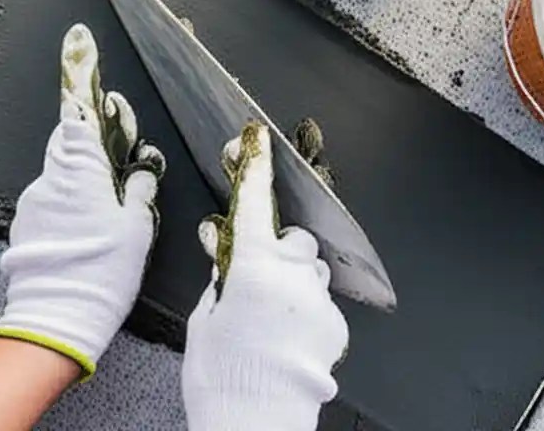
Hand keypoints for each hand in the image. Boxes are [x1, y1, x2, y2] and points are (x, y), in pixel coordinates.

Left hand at [0, 24, 164, 380]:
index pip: (78, 108)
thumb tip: (140, 173)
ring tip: (110, 215)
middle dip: (93, 138)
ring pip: (64, 174)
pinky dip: (71, 207)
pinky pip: (53, 202)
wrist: (56, 319)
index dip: (80, 71)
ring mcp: (34, 202)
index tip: (78, 40)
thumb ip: (138, 190)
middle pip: (72, 140)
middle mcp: (51, 178)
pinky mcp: (27, 225)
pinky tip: (89, 235)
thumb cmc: (101, 273)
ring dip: (85, 181)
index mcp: (80, 170)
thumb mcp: (136, 227)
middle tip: (121, 157)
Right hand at [182, 122, 348, 430]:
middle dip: (278, 249)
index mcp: (254, 264)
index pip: (256, 203)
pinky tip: (286, 338)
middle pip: (294, 239)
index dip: (256, 169)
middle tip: (255, 278)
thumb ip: (220, 275)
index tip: (258, 141)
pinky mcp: (335, 324)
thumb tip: (219, 245)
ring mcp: (318, 299)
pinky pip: (320, 302)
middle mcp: (292, 273)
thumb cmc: (221, 373)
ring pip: (310, 270)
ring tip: (269, 317)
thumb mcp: (207, 317)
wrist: (256, 420)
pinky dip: (305, 311)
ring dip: (293, 280)